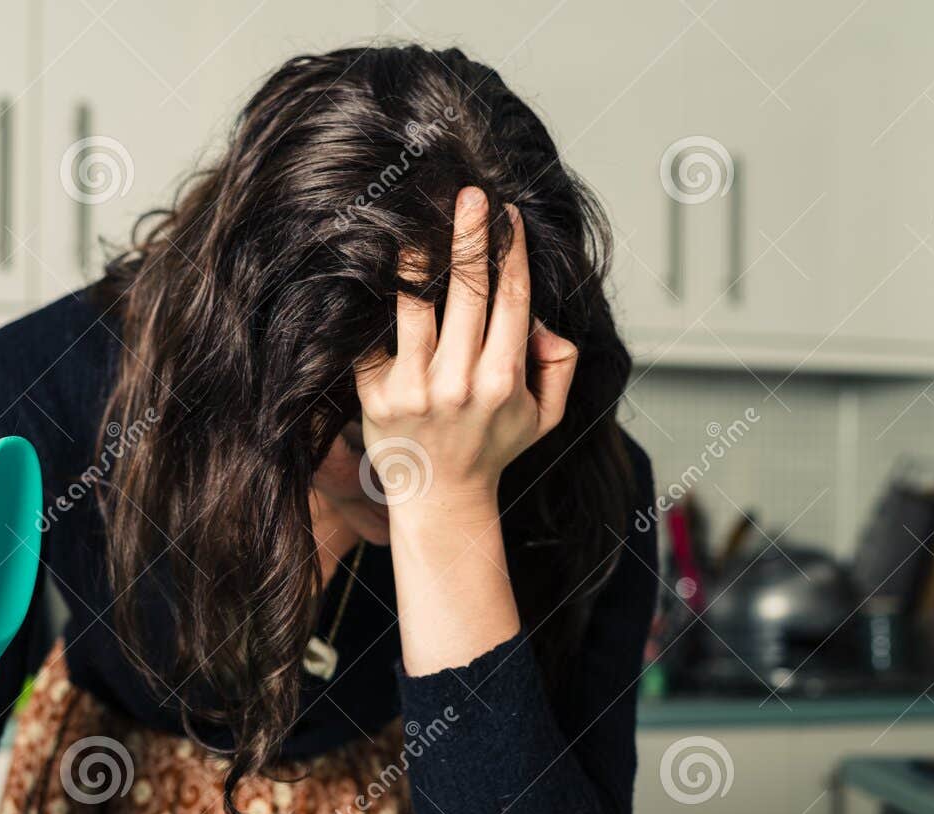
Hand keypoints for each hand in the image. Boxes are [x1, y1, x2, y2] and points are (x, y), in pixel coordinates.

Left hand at [354, 187, 577, 509]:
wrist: (439, 498)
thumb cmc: (492, 447)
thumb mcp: (545, 416)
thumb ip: (559, 365)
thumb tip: (543, 322)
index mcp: (504, 378)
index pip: (510, 298)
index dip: (510, 250)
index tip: (507, 214)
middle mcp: (460, 381)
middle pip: (467, 290)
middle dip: (469, 235)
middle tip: (468, 194)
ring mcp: (415, 388)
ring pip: (416, 305)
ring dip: (418, 258)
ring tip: (416, 219)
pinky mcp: (376, 396)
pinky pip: (374, 338)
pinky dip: (375, 302)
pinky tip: (375, 268)